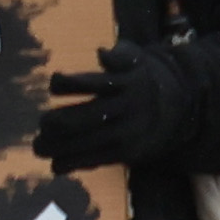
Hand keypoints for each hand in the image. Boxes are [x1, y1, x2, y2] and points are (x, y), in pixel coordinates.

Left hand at [34, 41, 178, 170]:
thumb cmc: (143, 80)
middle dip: (56, 122)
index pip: (89, 83)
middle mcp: (125, 108)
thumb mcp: (137, 60)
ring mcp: (126, 132)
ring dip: (58, 146)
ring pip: (86, 142)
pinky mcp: (128, 152)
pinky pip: (97, 159)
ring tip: (39, 147)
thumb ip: (118, 55)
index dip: (66, 83)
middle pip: (83, 118)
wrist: (180, 108)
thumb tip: (101, 54)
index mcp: (125, 82)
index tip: (54, 84)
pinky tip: (56, 165)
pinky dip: (73, 163)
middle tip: (42, 124)